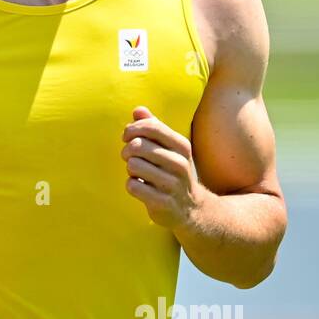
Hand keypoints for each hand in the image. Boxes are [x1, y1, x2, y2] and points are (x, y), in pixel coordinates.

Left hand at [120, 106, 206, 229]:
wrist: (191, 209)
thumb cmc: (173, 172)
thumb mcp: (170, 148)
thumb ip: (153, 127)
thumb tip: (138, 110)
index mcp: (182, 146)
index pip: (151, 127)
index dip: (132, 129)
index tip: (126, 136)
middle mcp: (180, 163)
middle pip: (138, 146)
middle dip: (127, 151)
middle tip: (130, 158)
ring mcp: (172, 184)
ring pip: (133, 165)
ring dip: (130, 170)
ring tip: (139, 174)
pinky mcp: (162, 202)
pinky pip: (133, 186)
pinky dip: (132, 185)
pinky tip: (141, 187)